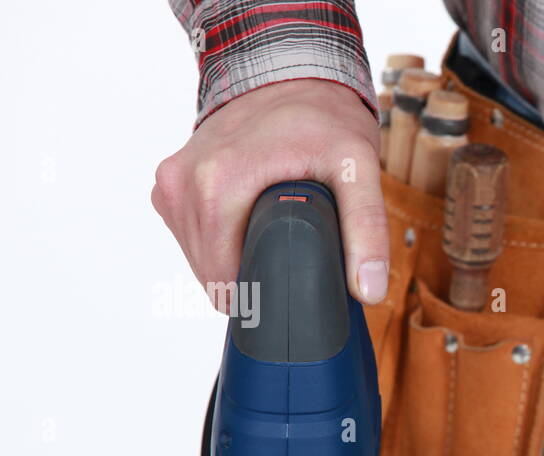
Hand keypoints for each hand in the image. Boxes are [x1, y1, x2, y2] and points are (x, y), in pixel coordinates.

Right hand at [151, 79, 387, 308]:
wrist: (287, 69)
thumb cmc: (322, 117)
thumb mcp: (358, 169)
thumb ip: (366, 229)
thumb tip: (368, 289)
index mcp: (217, 185)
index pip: (226, 281)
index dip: (264, 293)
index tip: (295, 285)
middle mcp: (183, 183)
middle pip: (212, 274)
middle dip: (253, 275)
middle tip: (294, 254)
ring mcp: (171, 182)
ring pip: (200, 258)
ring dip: (236, 258)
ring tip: (274, 231)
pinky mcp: (171, 183)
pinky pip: (193, 234)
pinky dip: (222, 239)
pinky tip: (253, 220)